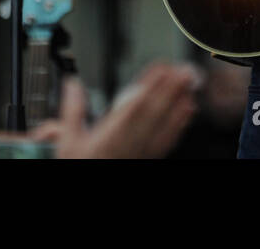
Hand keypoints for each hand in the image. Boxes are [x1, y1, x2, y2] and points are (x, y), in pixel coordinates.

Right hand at [54, 61, 199, 158]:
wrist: (93, 191)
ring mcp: (143, 151)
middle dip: (171, 88)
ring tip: (190, 82)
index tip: (161, 68)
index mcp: (111, 134)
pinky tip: (188, 109)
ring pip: (165, 123)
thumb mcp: (69, 140)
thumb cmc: (84, 164)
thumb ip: (73, 110)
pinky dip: (180, 123)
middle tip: (185, 69)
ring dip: (179, 101)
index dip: (149, 85)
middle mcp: (130, 142)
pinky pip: (169, 140)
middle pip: (155, 111)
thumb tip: (72, 84)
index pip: (134, 105)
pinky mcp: (151, 158)